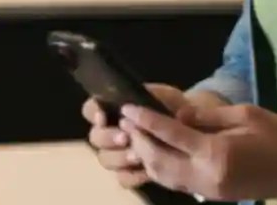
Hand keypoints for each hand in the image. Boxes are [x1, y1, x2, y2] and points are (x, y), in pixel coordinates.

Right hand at [82, 84, 196, 189]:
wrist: (186, 132)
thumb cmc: (174, 109)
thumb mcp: (173, 98)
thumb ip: (170, 100)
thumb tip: (180, 113)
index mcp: (114, 108)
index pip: (91, 109)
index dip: (93, 113)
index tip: (103, 117)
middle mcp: (111, 130)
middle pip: (95, 137)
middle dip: (108, 138)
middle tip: (125, 138)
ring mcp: (118, 153)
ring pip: (105, 159)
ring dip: (119, 158)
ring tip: (139, 156)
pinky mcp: (129, 172)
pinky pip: (122, 178)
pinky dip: (132, 176)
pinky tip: (147, 173)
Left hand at [119, 102, 276, 201]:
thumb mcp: (245, 114)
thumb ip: (208, 115)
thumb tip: (178, 114)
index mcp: (216, 152)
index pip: (170, 135)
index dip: (146, 121)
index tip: (128, 108)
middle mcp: (206, 175)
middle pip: (159, 160)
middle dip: (139, 140)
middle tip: (125, 121)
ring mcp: (207, 190)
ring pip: (163, 176)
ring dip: (145, 157)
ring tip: (134, 136)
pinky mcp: (210, 196)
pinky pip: (176, 183)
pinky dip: (160, 169)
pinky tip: (154, 154)